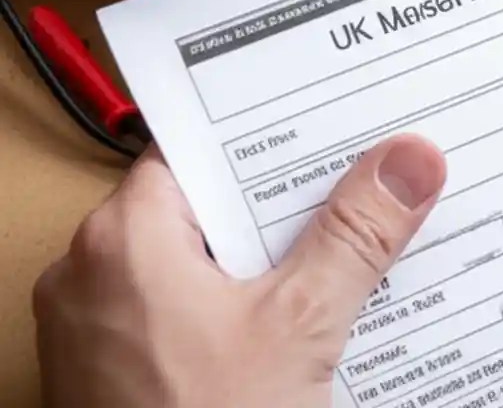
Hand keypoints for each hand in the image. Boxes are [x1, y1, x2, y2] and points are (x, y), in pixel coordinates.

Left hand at [33, 134, 446, 407]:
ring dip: (273, 264)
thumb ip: (356, 235)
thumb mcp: (302, 324)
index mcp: (123, 239)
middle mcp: (94, 274)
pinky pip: (187, 314)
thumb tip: (407, 164)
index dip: (274, 140)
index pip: (203, 151)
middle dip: (291, 210)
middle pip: (209, 209)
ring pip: (203, 265)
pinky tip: (304, 329)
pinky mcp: (117, 371)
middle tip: (362, 196)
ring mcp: (100, 328)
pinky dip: (242, 312)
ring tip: (347, 263)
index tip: (335, 131)